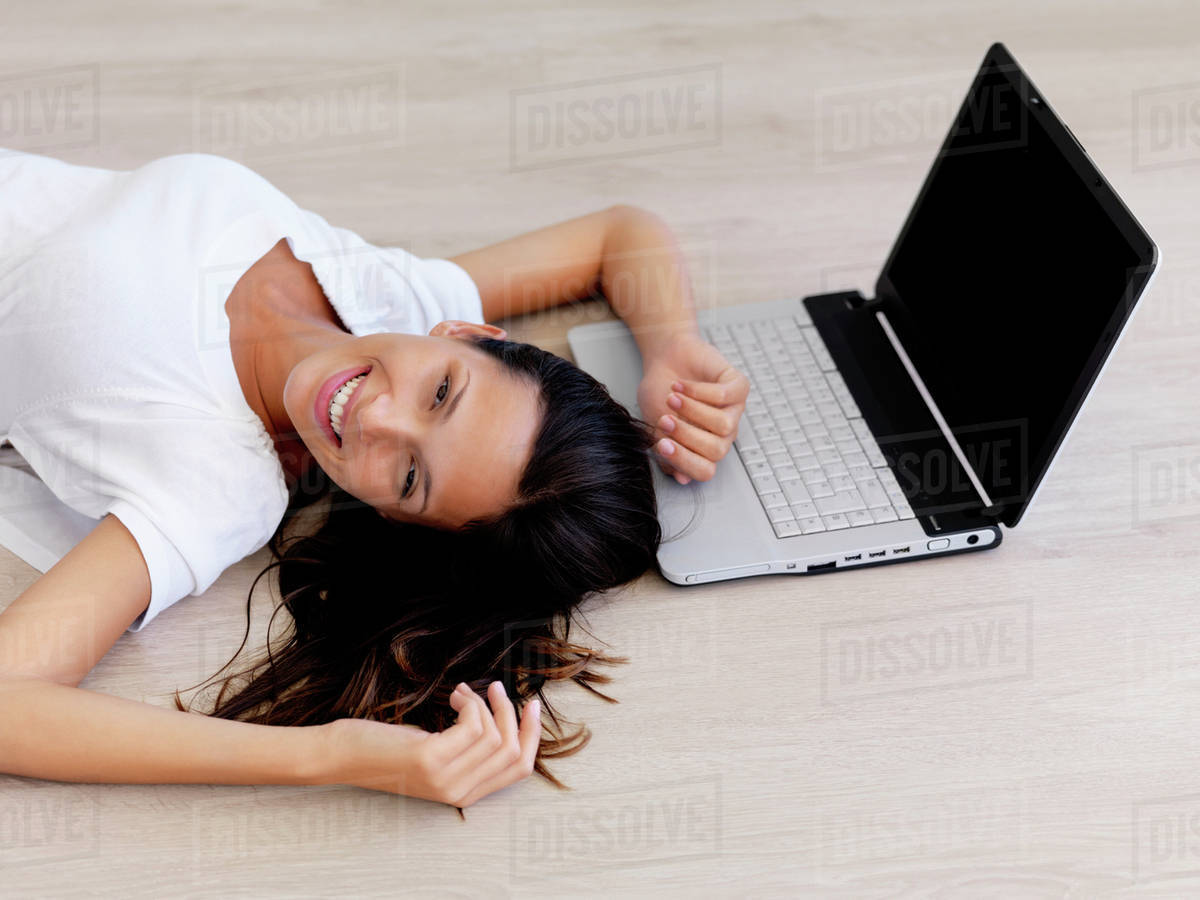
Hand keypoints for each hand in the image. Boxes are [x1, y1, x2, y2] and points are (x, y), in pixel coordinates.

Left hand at [322, 681, 540, 807]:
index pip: (519, 769)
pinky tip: (453, 696)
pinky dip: (469, 703)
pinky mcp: (431, 759)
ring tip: (460, 692)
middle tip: (496, 688)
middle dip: (510, 713)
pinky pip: (472, 725)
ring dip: (482, 703)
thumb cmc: (386, 749)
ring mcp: (445, 778)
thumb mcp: (436, 752)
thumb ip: (468, 749)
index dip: (531, 735)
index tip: (531, 706)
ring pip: (492, 734)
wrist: (342, 756)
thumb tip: (501, 718)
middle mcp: (458, 793)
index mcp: (464, 794)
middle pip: (511, 751)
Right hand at [636, 331, 750, 483]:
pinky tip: (682, 385)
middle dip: (686, 435)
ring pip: (723, 425)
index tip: (662, 444)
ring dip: (693, 411)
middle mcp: (723, 434)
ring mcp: (734, 411)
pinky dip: (698, 390)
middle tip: (665, 419)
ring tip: (672, 397)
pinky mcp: (738, 387)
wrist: (665, 357)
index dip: (684, 461)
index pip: (704, 471)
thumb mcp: (654, 423)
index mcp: (704, 449)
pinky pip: (725, 396)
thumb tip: (681, 478)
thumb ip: (666, 449)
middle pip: (716, 451)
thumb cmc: (660, 391)